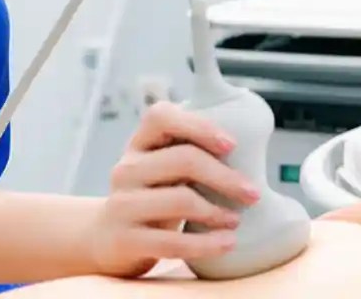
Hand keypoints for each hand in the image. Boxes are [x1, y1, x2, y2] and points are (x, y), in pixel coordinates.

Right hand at [88, 101, 261, 277]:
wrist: (106, 238)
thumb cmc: (152, 195)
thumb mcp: (163, 167)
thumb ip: (192, 151)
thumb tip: (254, 141)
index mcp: (140, 143)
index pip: (162, 116)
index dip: (200, 126)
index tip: (232, 145)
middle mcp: (127, 168)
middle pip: (183, 159)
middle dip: (225, 177)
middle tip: (252, 193)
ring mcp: (122, 204)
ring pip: (180, 200)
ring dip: (217, 211)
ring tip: (236, 220)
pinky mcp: (124, 240)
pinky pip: (172, 242)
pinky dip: (206, 244)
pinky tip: (227, 243)